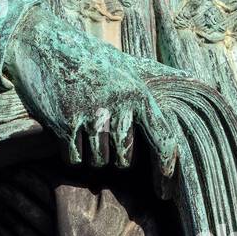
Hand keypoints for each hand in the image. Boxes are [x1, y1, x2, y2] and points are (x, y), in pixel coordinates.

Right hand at [3, 4, 177, 173]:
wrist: (42, 43)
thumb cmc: (88, 56)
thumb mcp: (125, 63)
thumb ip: (157, 74)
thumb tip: (193, 76)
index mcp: (138, 93)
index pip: (164, 140)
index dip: (166, 171)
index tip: (164, 192)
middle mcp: (118, 104)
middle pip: (125, 160)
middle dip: (116, 158)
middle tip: (103, 139)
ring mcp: (90, 114)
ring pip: (98, 161)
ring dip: (91, 155)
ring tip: (84, 130)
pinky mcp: (64, 122)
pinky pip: (73, 158)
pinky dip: (70, 153)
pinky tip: (67, 133)